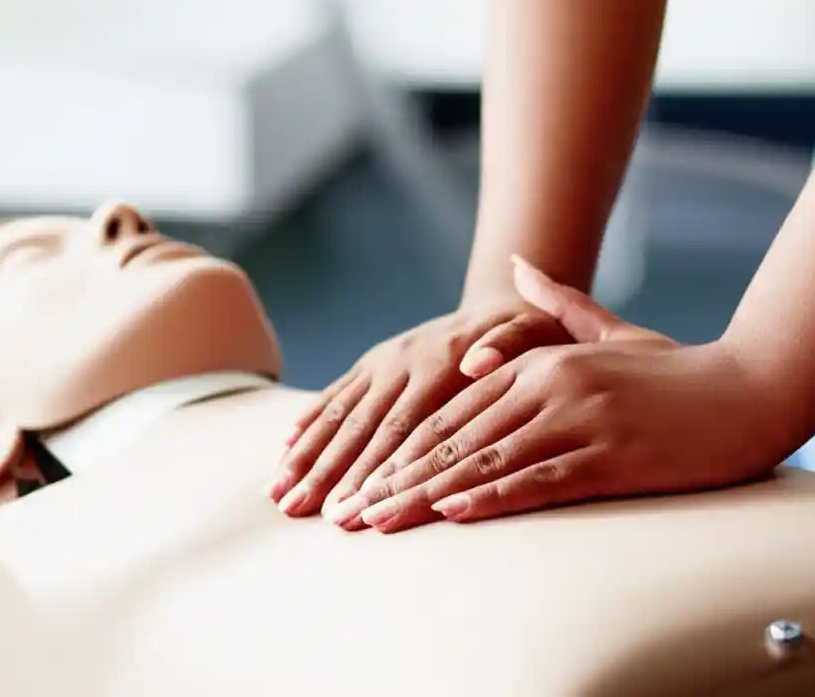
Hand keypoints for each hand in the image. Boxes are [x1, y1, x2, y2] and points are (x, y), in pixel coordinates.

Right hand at [267, 295, 570, 516]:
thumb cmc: (533, 331)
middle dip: (327, 472)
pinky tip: (286, 449)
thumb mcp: (535, 330)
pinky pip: (338, 393)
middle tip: (297, 512)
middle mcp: (403, 361)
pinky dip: (311, 422)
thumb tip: (479, 363)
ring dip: (307, 455)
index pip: (400, 428)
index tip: (351, 506)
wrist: (508, 301)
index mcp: (441, 362)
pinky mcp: (375, 362)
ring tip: (279, 494)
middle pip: (360, 426)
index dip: (373, 469)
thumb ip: (510, 344)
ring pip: (340, 413)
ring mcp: (385, 361)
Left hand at [325, 258, 783, 531]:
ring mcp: (580, 422)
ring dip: (427, 495)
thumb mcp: (610, 330)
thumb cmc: (678, 370)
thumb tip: (519, 264)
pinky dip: (491, 497)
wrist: (749, 390)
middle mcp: (553, 387)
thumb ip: (556, 304)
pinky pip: (538, 481)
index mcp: (545, 361)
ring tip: (381, 520)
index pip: (456, 409)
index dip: (404, 446)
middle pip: (457, 438)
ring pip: (486, 462)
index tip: (364, 476)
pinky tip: (454, 512)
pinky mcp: (610, 458)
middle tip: (351, 509)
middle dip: (397, 477)